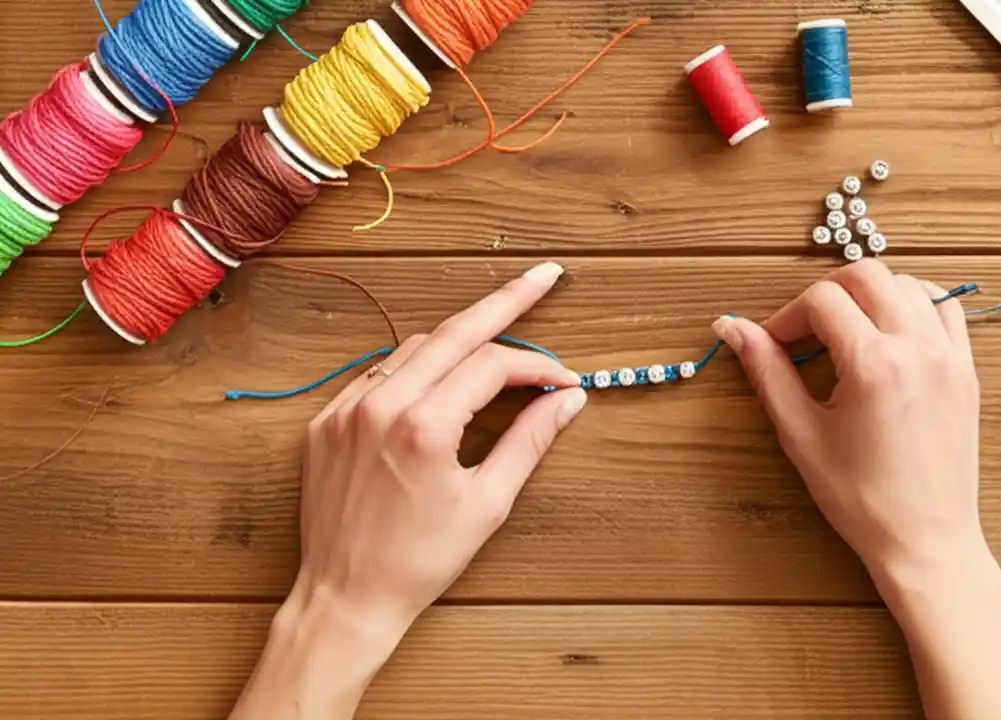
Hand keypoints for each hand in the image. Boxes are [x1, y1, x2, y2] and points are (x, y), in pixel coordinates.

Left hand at [231, 262, 586, 719]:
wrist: (345, 597)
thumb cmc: (419, 562)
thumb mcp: (487, 503)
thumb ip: (529, 442)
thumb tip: (567, 400)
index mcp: (423, 426)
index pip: (492, 365)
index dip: (535, 366)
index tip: (562, 380)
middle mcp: (380, 405)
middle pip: (453, 332)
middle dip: (503, 303)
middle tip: (542, 278)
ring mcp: (346, 409)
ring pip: (413, 348)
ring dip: (458, 340)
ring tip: (496, 341)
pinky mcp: (324, 422)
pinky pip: (377, 373)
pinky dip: (414, 366)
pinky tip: (439, 377)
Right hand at [713, 259, 984, 587]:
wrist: (926, 541)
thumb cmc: (861, 500)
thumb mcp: (801, 435)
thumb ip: (767, 372)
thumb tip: (732, 328)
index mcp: (873, 365)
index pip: (822, 300)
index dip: (786, 316)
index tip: (773, 344)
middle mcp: (917, 349)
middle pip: (867, 275)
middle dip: (826, 293)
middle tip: (804, 330)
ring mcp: (949, 357)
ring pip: (908, 285)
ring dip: (870, 295)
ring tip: (846, 333)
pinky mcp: (966, 371)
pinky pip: (945, 310)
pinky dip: (915, 305)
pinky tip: (890, 334)